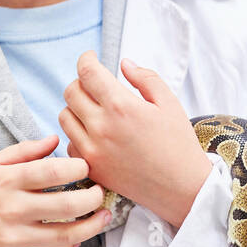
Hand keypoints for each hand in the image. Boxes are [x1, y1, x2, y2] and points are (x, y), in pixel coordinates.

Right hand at [0, 135, 108, 246]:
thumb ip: (24, 151)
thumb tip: (56, 140)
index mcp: (5, 181)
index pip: (53, 172)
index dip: (79, 168)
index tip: (87, 167)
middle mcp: (10, 210)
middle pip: (66, 205)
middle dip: (93, 198)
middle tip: (100, 192)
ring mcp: (11, 239)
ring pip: (65, 235)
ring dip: (92, 226)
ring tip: (103, 216)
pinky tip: (77, 236)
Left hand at [59, 51, 211, 227]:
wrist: (182, 188)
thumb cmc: (179, 144)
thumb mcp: (169, 103)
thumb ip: (145, 78)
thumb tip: (124, 64)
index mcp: (121, 106)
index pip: (88, 72)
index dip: (86, 59)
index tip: (90, 58)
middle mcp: (101, 127)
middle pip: (70, 92)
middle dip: (81, 82)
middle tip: (95, 85)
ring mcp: (92, 150)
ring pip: (65, 117)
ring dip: (76, 108)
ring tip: (94, 110)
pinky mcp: (91, 168)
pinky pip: (70, 143)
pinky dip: (78, 134)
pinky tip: (96, 135)